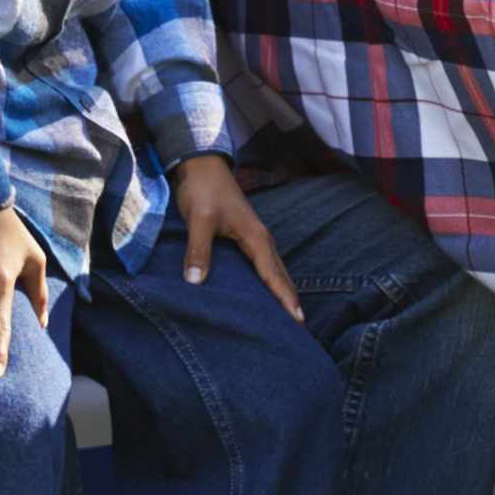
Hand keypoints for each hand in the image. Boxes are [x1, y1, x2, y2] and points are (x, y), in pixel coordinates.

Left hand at [166, 154, 304, 318]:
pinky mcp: (245, 237)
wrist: (200, 164)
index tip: (298, 321)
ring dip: (281, 293)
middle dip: (290, 301)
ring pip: (274, 271)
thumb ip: (198, 249)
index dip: (285, 299)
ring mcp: (255, 238)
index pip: (274, 275)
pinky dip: (268, 282)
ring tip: (286, 319)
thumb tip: (195, 282)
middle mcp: (261, 239)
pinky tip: (263, 295)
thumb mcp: (199, 220)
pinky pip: (262, 266)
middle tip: (299, 330)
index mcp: (256, 237)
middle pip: (281, 276)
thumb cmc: (203, 190)